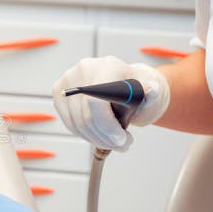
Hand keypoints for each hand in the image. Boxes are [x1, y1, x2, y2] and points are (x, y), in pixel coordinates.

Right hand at [52, 56, 169, 150]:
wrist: (123, 84)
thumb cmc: (137, 89)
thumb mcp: (151, 91)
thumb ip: (153, 92)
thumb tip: (152, 89)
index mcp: (108, 66)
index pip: (96, 101)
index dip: (106, 125)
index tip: (121, 140)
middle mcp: (84, 69)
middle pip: (85, 115)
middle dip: (104, 137)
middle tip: (122, 146)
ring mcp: (69, 81)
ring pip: (76, 122)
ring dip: (95, 139)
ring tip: (113, 143)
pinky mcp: (59, 92)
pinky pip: (69, 122)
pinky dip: (85, 134)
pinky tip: (99, 135)